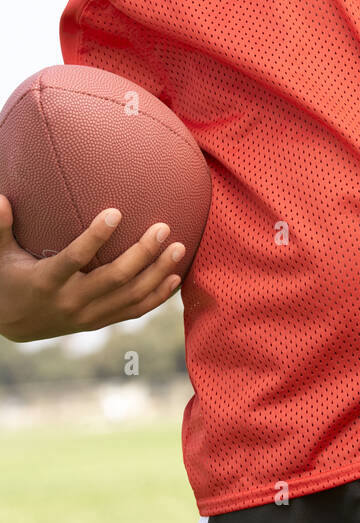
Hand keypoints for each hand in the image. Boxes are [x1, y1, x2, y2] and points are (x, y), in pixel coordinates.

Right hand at [0, 195, 185, 343]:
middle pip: (114, 279)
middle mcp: (70, 302)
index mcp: (46, 281)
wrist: (13, 324)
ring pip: (130, 297)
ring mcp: (87, 316)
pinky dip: (156, 297)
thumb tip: (0, 198)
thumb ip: (0, 227)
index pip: (75, 258)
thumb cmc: (6, 278)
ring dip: (157, 273)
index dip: (96, 237)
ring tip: (178, 247)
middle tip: (163, 228)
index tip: (116, 211)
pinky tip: (175, 278)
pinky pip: (133, 312)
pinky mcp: (99, 322)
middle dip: (142, 254)